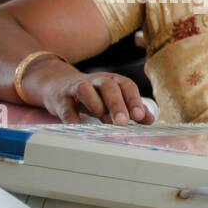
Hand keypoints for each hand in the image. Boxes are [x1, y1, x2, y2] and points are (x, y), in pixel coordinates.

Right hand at [28, 60, 154, 125]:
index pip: (126, 86)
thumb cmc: (92, 95)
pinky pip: (66, 107)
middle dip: (117, 104)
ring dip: (96, 105)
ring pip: (85, 90)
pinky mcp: (61, 99)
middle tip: (123, 122)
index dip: (134, 100)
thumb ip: (131, 108)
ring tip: (103, 120)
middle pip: (108, 87)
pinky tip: (78, 126)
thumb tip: (149, 119)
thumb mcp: (112, 99)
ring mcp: (76, 88)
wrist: (57, 84)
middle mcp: (95, 82)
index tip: (139, 116)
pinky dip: (72, 117)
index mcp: (112, 81)